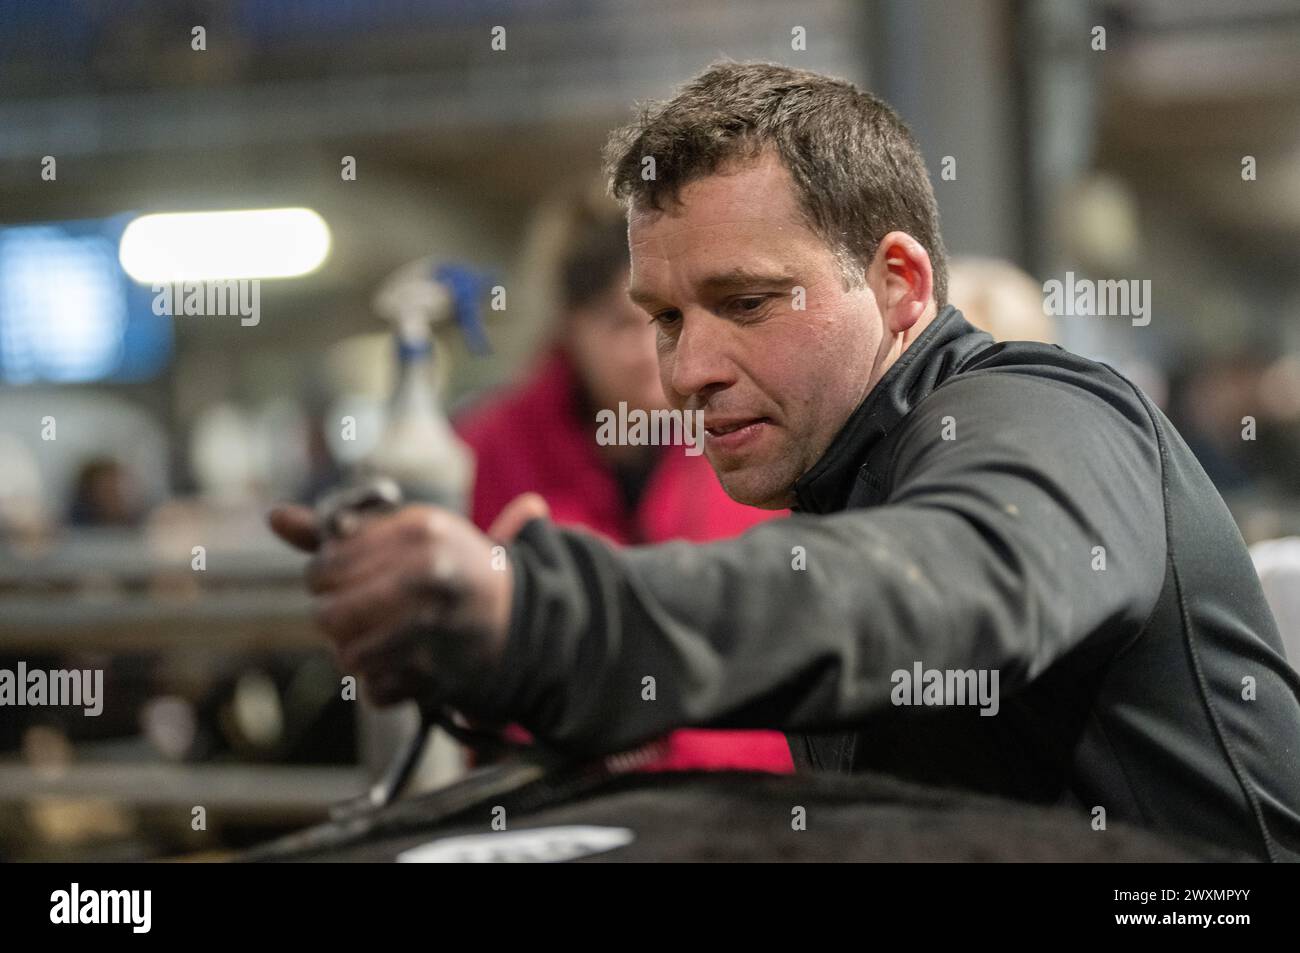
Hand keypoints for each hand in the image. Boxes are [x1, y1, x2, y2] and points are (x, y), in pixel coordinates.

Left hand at [268, 493, 549, 707]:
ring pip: (349, 658)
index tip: (348, 580)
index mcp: (418, 531)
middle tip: (361, 614)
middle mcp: (429, 575)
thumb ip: (341, 531)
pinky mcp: (443, 671)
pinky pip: (377, 692)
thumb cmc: (451, 569)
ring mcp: (437, 626)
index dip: (326, 579)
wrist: (525, 617)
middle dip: (336, 620)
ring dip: (358, 655)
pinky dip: (385, 685)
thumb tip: (274, 519)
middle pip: (329, 615)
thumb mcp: (407, 535)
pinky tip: (406, 665)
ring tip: (382, 641)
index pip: (324, 567)